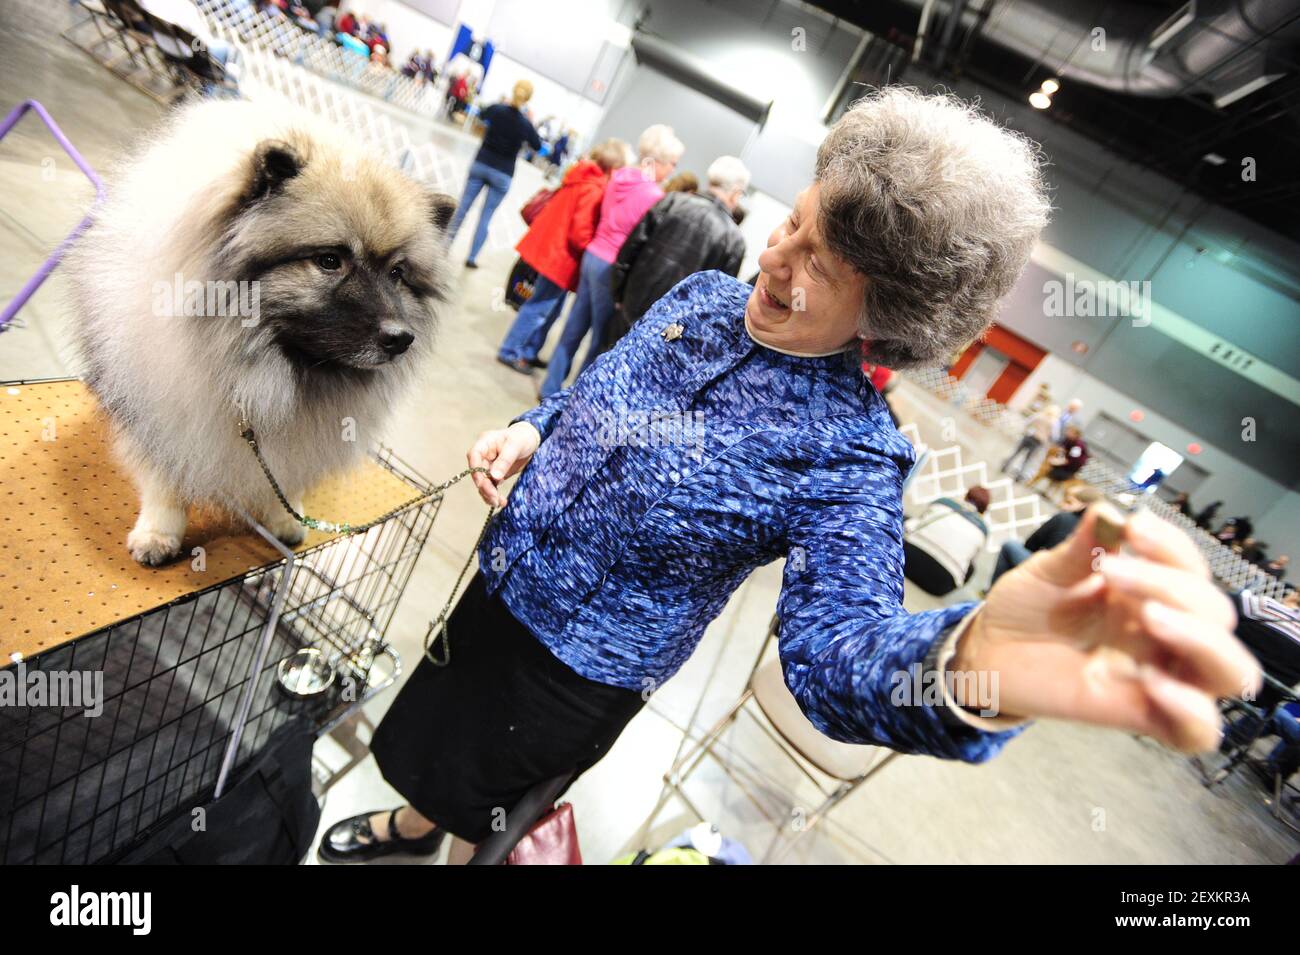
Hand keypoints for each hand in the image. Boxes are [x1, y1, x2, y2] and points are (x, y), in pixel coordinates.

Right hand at [466, 422, 540, 506]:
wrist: (531, 439)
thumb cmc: (523, 437)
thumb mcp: (515, 445)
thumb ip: (504, 460)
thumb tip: (493, 477)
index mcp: (485, 443)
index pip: (473, 456)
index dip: (475, 471)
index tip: (483, 484)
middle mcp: (484, 455)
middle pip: (477, 473)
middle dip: (485, 487)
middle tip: (495, 499)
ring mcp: (489, 465)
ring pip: (483, 482)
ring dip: (489, 494)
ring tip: (500, 503)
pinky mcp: (496, 474)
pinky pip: (491, 486)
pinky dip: (494, 495)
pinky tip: (501, 502)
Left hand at [952, 506, 1260, 752]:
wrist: (986, 651)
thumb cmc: (1026, 609)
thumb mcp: (1048, 572)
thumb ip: (1081, 548)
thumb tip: (1109, 510)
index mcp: (1150, 592)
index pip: (1192, 569)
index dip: (1172, 546)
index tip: (1132, 527)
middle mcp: (1165, 634)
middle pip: (1217, 614)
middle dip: (1176, 586)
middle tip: (1116, 572)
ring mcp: (1159, 676)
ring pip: (1231, 672)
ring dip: (1202, 640)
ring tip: (1151, 616)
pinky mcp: (1140, 715)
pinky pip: (1197, 731)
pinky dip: (1191, 709)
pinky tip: (1151, 681)